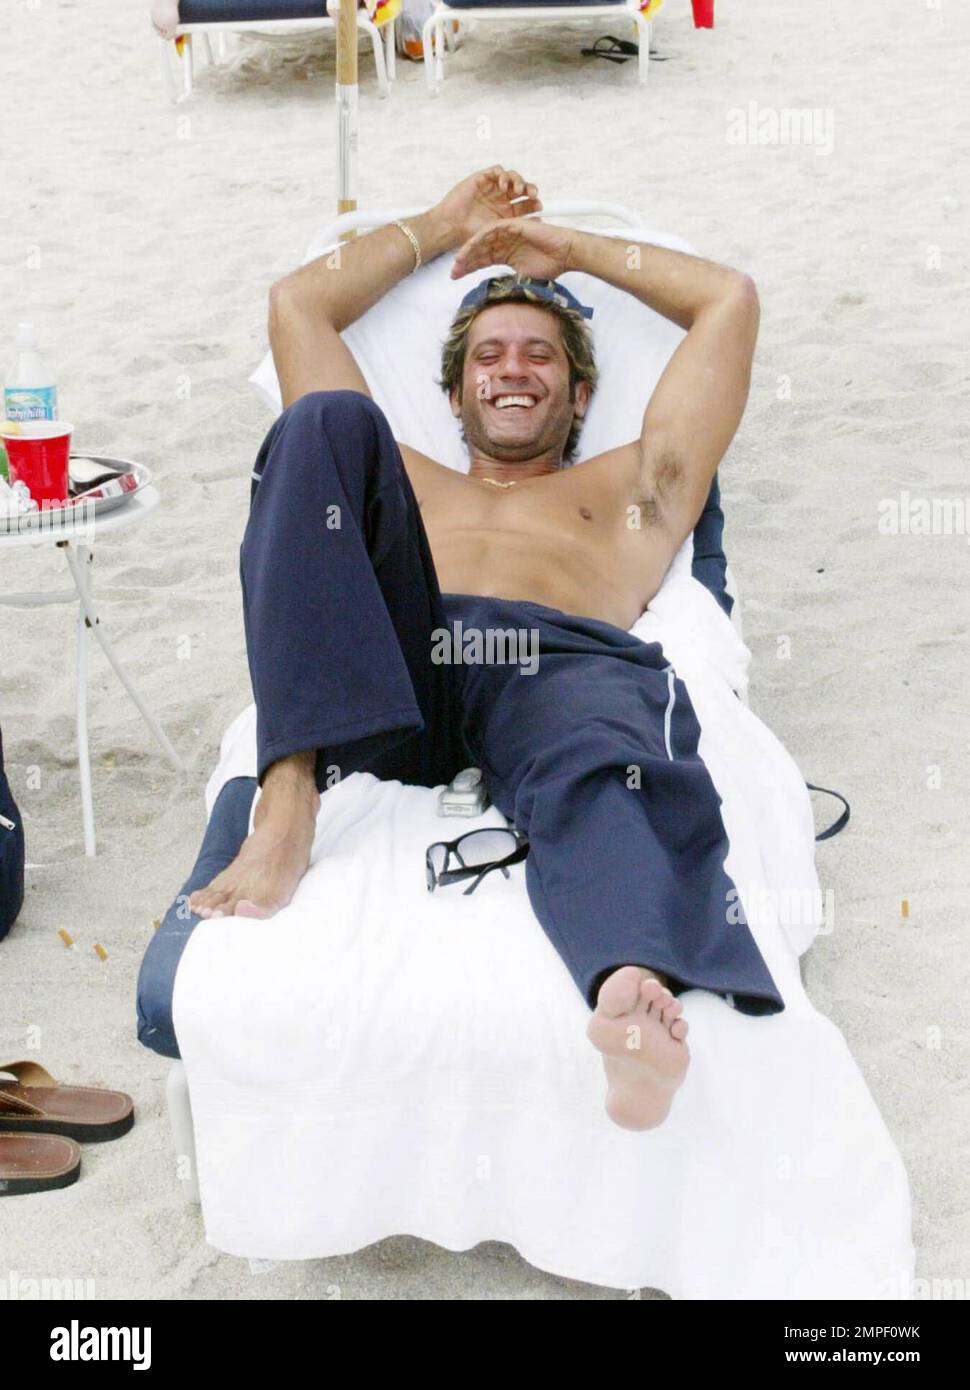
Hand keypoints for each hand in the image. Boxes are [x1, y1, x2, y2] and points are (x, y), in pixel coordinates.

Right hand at [433, 166, 541, 248]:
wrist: (451, 227)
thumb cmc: (470, 234)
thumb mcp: (498, 232)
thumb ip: (517, 226)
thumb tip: (541, 223)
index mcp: (507, 212)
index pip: (526, 204)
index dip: (534, 203)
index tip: (539, 207)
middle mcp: (501, 199)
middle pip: (522, 189)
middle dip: (530, 190)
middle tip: (533, 195)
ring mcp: (492, 188)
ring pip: (512, 177)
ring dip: (518, 181)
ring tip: (517, 191)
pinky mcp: (482, 179)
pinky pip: (497, 171)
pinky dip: (503, 175)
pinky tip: (503, 186)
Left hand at [450, 217, 573, 281]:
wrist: (564, 253)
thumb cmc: (549, 266)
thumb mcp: (523, 278)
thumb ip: (508, 283)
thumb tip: (496, 295)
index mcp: (504, 255)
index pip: (482, 261)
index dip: (468, 268)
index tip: (455, 277)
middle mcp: (502, 243)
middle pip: (478, 250)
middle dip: (464, 261)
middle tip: (452, 272)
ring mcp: (506, 233)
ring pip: (482, 240)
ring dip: (469, 250)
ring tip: (458, 261)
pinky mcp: (511, 225)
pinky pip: (491, 230)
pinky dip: (479, 238)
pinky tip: (469, 247)